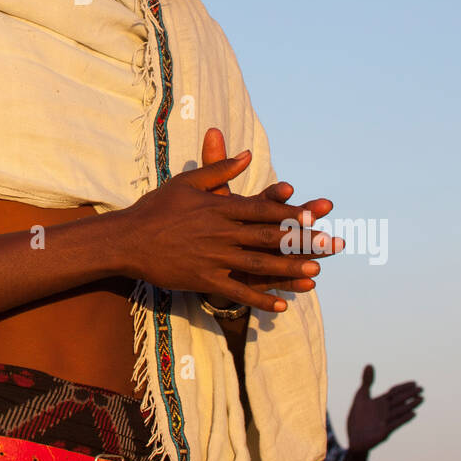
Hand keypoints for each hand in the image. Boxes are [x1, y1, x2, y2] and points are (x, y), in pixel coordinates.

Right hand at [115, 130, 342, 312]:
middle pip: (269, 236)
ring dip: (289, 269)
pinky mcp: (204, 279)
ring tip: (316, 273)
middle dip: (303, 241)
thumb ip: (220, 167)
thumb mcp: (188, 181)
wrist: (128, 239)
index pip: (263, 208)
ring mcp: (214, 257)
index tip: (317, 214)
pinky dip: (259, 299)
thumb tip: (248, 154)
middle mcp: (221, 232)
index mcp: (220, 207)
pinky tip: (281, 306)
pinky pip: (237, 291)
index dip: (292, 212)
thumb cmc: (157, 207)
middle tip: (332, 245)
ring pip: (259, 264)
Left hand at [346, 364, 422, 455]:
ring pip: (401, 410)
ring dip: (411, 404)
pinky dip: (404, 418)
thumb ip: (366, 382)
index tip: (415, 382)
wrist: (354, 437)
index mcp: (381, 402)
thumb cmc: (358, 418)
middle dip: (410, 394)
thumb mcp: (361, 396)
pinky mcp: (385, 431)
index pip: (395, 392)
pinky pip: (396, 423)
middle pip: (400, 400)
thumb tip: (370, 364)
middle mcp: (386, 410)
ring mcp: (386, 420)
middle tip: (422, 388)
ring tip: (421, 398)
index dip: (404, 387)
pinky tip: (413, 413)